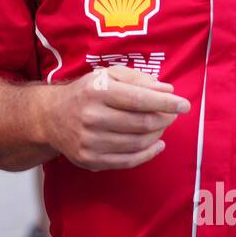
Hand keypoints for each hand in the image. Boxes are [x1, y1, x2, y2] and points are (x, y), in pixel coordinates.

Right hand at [39, 65, 189, 170]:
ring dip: (158, 135)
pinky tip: (157, 144)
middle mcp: (91, 117)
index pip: (140, 99)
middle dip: (164, 119)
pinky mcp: (89, 160)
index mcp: (97, 91)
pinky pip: (128, 161)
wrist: (51, 117)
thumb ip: (139, 80)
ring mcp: (89, 142)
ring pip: (137, 143)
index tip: (184, 105)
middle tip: (172, 115)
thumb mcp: (108, 75)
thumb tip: (168, 92)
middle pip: (141, 123)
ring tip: (162, 126)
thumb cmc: (87, 92)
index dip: (166, 103)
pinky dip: (148, 154)